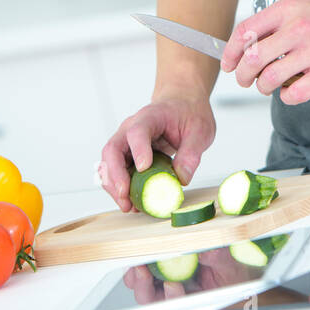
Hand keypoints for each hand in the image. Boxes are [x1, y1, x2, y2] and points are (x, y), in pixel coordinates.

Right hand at [98, 94, 215, 211]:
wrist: (181, 104)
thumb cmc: (189, 113)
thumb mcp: (200, 130)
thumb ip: (191, 154)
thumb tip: (181, 179)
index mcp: (150, 117)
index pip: (138, 131)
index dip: (139, 149)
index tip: (144, 168)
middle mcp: (131, 128)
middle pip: (113, 149)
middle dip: (116, 175)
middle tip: (125, 196)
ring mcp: (125, 141)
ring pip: (108, 163)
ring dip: (114, 186)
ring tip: (127, 206)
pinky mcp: (126, 155)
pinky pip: (114, 171)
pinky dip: (118, 188)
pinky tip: (129, 202)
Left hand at [219, 0, 309, 103]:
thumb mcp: (306, 6)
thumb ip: (279, 22)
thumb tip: (251, 44)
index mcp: (289, 9)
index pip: (245, 32)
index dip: (230, 52)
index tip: (228, 64)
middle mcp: (298, 28)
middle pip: (252, 59)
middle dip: (243, 76)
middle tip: (246, 80)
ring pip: (269, 79)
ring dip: (264, 88)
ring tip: (270, 86)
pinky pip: (294, 94)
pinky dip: (287, 97)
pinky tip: (293, 92)